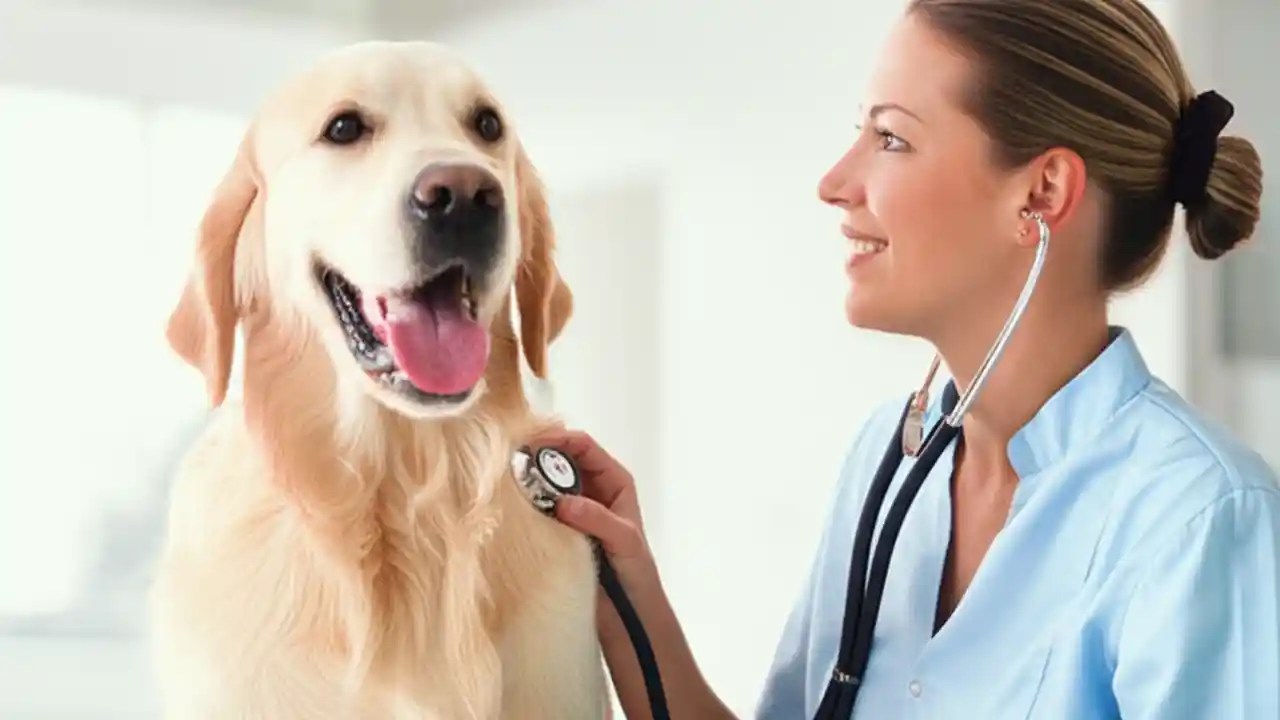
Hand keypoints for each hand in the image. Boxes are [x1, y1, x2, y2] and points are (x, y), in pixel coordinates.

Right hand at [530, 428, 657, 635]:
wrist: (629, 612)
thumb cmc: (637, 573)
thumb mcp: (624, 541)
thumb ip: (597, 518)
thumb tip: (564, 502)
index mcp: (615, 480)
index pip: (583, 446)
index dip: (558, 438)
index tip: (531, 443)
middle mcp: (593, 489)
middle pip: (560, 460)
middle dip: (537, 457)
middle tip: (511, 461)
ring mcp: (575, 509)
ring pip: (547, 483)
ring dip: (529, 480)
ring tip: (506, 480)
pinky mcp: (560, 529)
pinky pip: (540, 508)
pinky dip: (527, 504)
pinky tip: (510, 506)